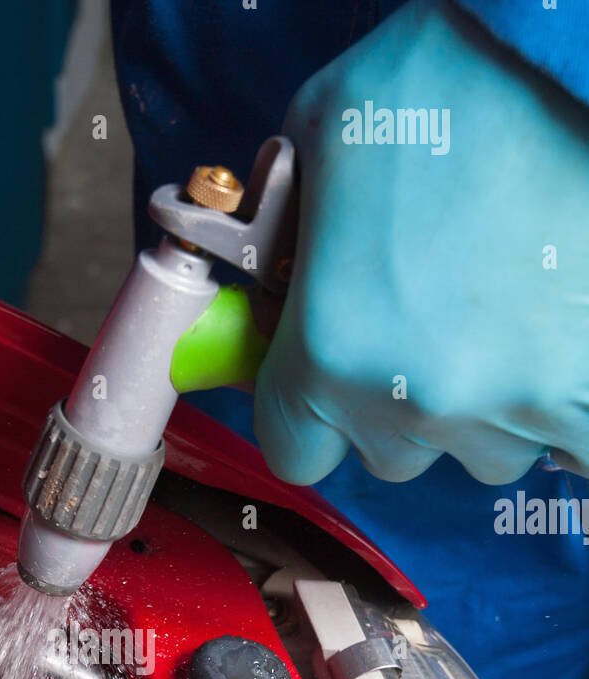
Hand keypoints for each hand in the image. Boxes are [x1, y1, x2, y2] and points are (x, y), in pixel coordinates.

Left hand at [254, 0, 588, 484]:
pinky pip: (568, 448)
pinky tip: (552, 357)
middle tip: (423, 322)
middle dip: (397, 403)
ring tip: (501, 316)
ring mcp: (505, 412)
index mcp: (327, 351)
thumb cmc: (447, 88)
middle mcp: (410, 404)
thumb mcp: (322, 128)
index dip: (307, 416)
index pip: (294, 450)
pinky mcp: (583, 399)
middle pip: (390, 454)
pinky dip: (560, 418)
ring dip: (481, 404)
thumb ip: (286, 218)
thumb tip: (281, 257)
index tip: (324, 376)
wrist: (585, 63)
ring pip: (481, 452)